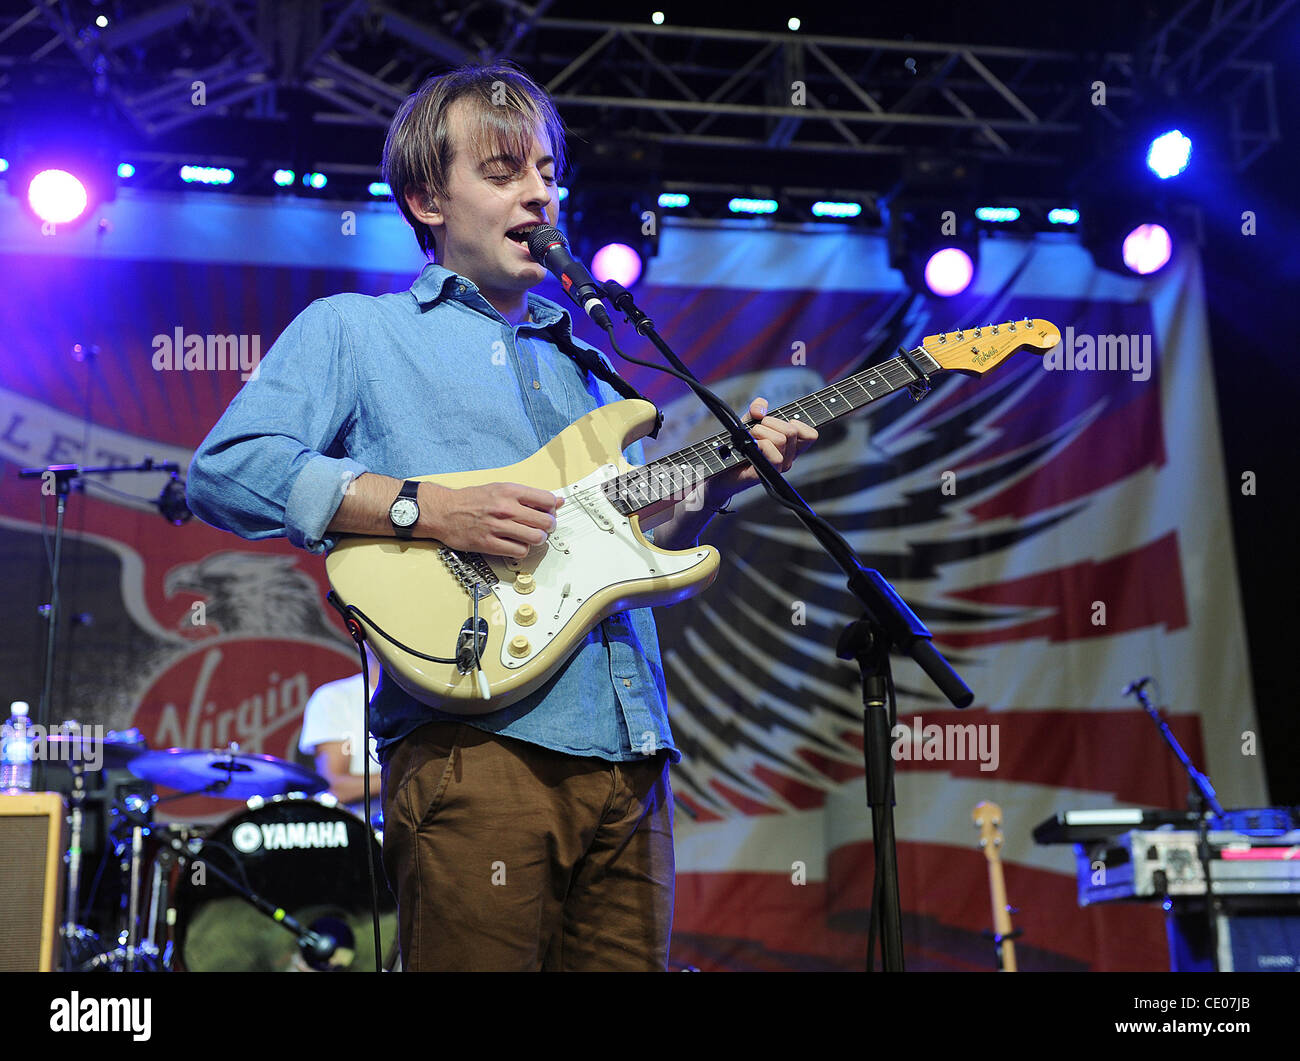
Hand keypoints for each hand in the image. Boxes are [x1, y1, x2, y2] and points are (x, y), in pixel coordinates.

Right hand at [424, 481, 562, 558]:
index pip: (547, 500)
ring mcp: (498, 527)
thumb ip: (528, 496)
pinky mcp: (490, 544)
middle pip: (545, 521)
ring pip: (536, 538)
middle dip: (548, 526)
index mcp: (509, 491)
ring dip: (537, 539)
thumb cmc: (471, 500)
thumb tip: (557, 501)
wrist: (444, 511)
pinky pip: (519, 551)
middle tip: (542, 527)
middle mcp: (505, 508)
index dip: (552, 508)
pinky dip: (522, 550)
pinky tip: (517, 544)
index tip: (549, 512)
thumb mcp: (500, 489)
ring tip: (531, 537)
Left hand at [709, 397, 817, 502]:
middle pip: (791, 431)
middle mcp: (788, 459)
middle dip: (769, 422)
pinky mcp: (765, 474)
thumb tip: (760, 409)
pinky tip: (750, 446)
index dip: (798, 423)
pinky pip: (774, 456)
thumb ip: (758, 408)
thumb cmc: (738, 444)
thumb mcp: (749, 420)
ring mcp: (778, 468)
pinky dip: (760, 444)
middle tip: (755, 430)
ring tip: (749, 438)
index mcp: (790, 447)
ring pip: (781, 440)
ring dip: (760, 432)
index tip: (781, 423)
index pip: (811, 436)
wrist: (720, 465)